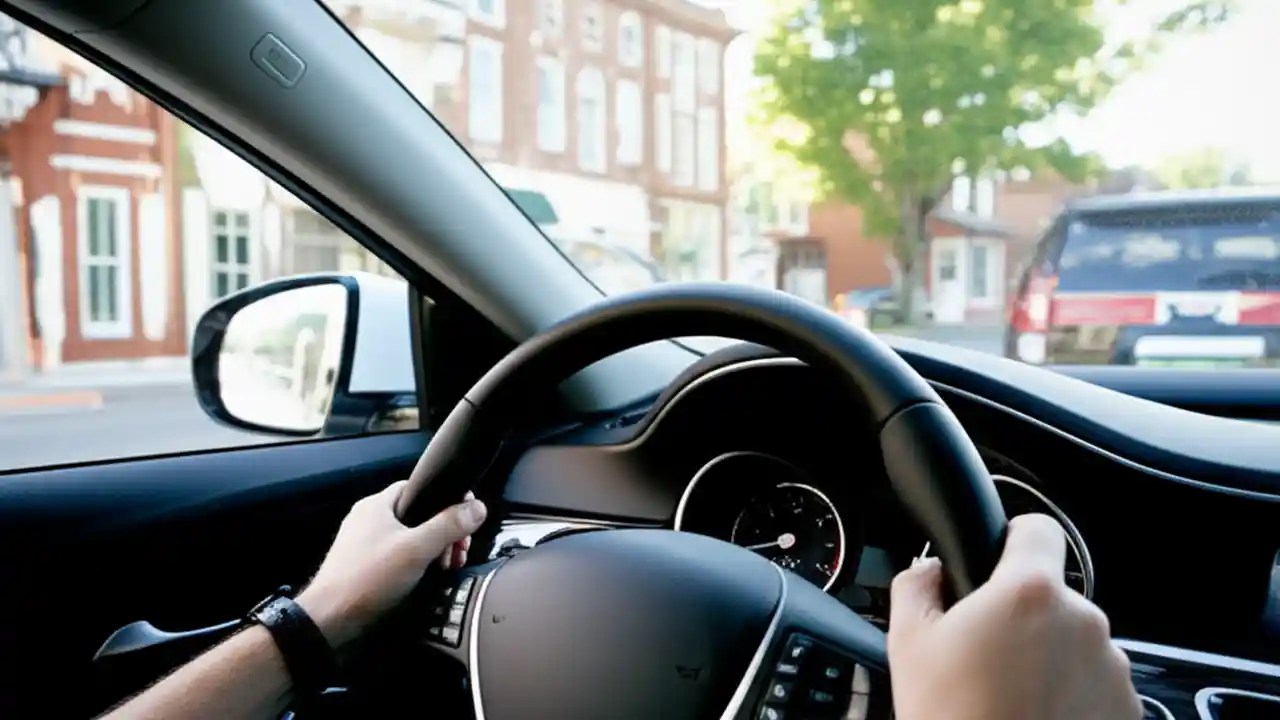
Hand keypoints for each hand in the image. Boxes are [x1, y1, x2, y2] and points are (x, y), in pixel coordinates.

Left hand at [296, 481, 486, 648]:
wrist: (330, 621)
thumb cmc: (369, 578)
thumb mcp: (417, 549)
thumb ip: (449, 525)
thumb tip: (478, 507)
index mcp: (377, 504)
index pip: (419, 487)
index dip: (446, 498)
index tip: (466, 519)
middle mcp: (369, 520)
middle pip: (419, 514)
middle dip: (445, 531)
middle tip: (459, 551)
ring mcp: (364, 544)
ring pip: (410, 537)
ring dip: (434, 550)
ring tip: (447, 567)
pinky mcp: (364, 567)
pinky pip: (398, 556)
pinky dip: (417, 564)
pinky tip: (427, 578)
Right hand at [888, 514, 1140, 719]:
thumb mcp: (908, 644)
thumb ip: (917, 585)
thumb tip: (929, 572)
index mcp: (1029, 593)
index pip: (1037, 528)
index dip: (1013, 540)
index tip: (999, 560)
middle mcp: (1083, 622)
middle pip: (1052, 595)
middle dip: (1023, 615)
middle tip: (985, 654)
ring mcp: (1111, 669)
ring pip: (1075, 642)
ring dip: (1049, 657)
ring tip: (1009, 695)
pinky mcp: (1127, 710)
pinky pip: (1095, 685)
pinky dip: (1070, 695)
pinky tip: (1034, 716)